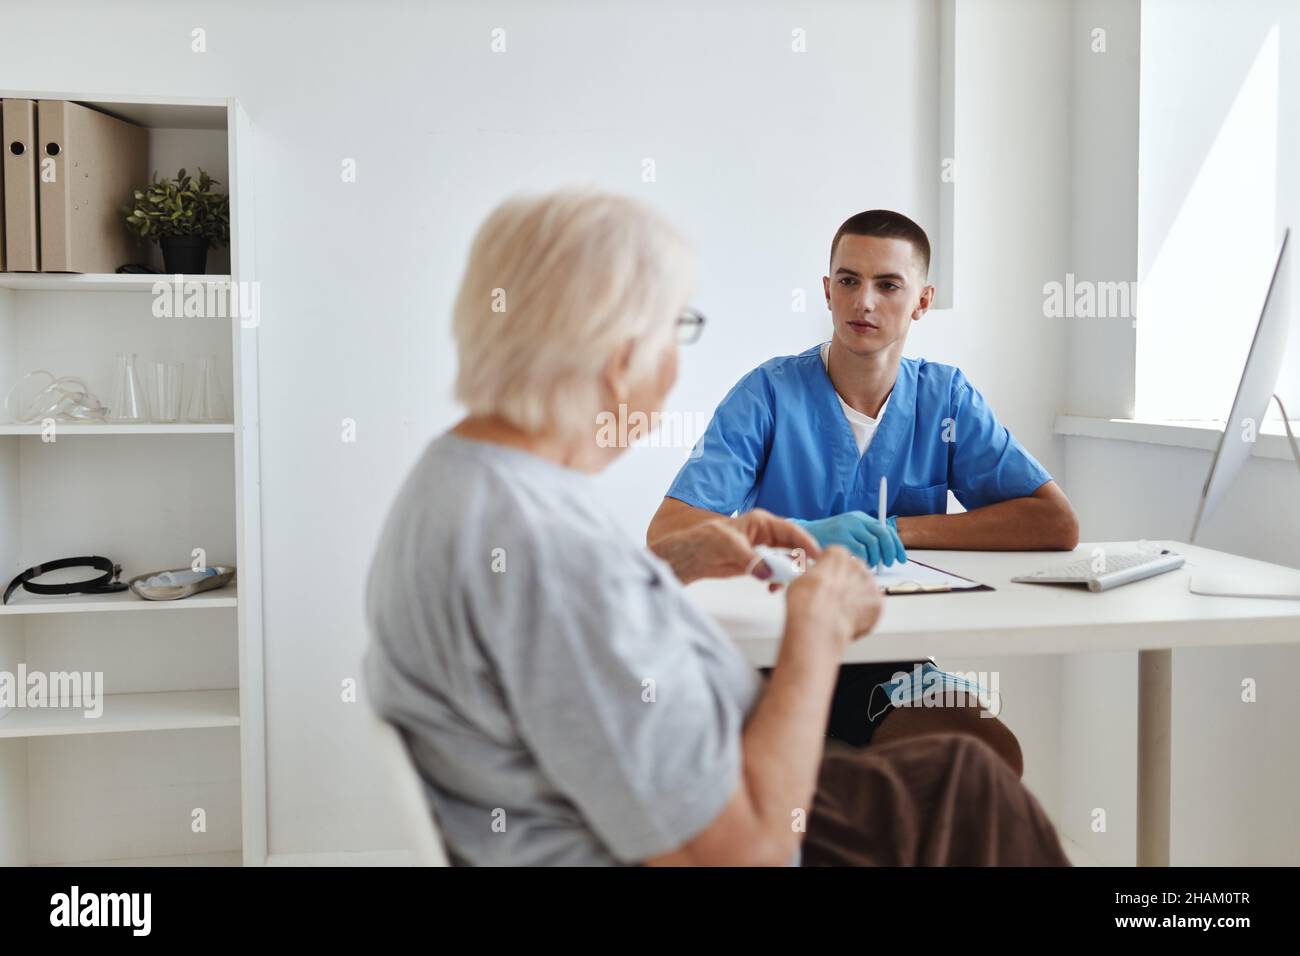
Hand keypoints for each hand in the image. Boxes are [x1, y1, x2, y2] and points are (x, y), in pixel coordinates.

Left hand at [650, 509, 820, 584]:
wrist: (693, 557)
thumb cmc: (707, 541)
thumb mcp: (728, 546)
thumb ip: (750, 560)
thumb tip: (768, 573)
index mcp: (762, 523)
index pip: (791, 531)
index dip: (806, 542)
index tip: (818, 555)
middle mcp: (767, 535)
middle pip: (793, 546)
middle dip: (801, 561)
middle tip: (807, 575)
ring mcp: (764, 550)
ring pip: (787, 561)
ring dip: (789, 573)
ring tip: (784, 585)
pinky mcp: (759, 564)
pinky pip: (776, 572)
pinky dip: (778, 580)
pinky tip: (772, 588)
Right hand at [784, 546, 883, 648]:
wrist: (818, 623)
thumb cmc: (807, 602)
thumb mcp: (801, 579)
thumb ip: (814, 575)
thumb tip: (811, 579)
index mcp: (837, 555)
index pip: (838, 558)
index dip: (831, 572)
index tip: (826, 581)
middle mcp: (857, 565)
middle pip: (854, 572)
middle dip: (847, 585)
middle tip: (833, 599)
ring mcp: (870, 584)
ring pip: (865, 590)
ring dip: (856, 599)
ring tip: (840, 613)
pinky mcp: (877, 603)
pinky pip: (872, 608)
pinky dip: (864, 615)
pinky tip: (849, 621)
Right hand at [791, 511, 906, 566]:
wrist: (802, 536)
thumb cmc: (827, 540)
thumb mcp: (848, 534)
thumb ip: (866, 539)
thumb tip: (888, 554)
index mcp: (860, 517)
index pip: (886, 528)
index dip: (897, 544)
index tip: (901, 557)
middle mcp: (856, 519)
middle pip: (884, 534)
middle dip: (891, 551)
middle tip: (890, 563)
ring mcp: (848, 527)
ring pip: (874, 544)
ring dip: (876, 558)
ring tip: (871, 565)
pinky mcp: (841, 537)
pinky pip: (861, 551)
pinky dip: (864, 560)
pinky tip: (859, 564)